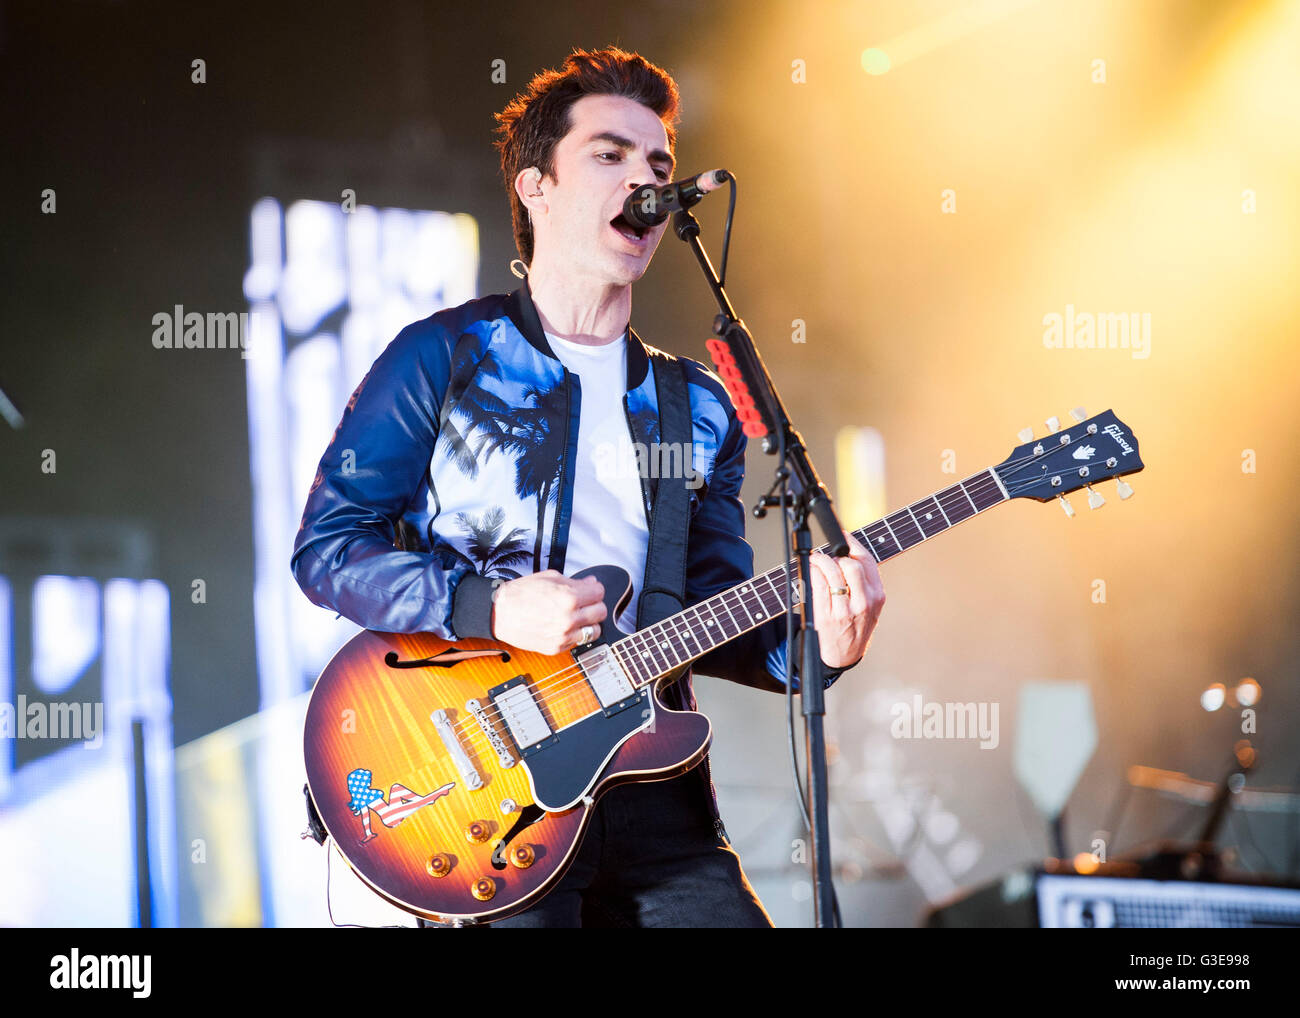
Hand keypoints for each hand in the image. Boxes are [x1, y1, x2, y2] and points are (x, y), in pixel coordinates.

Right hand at [491, 570, 606, 655]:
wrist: (500, 613)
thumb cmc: (521, 594)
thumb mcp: (550, 578)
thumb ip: (574, 582)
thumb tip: (591, 584)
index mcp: (569, 597)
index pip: (599, 593)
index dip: (594, 589)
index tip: (590, 590)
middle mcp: (569, 618)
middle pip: (601, 612)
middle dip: (594, 605)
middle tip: (585, 603)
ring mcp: (564, 635)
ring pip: (594, 631)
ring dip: (589, 623)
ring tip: (578, 617)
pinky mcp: (557, 648)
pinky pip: (577, 642)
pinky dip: (574, 634)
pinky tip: (564, 626)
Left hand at [807, 531, 884, 670]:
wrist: (843, 656)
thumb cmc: (855, 627)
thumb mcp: (870, 607)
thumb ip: (865, 583)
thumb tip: (850, 552)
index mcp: (877, 597)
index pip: (867, 562)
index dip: (853, 544)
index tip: (844, 535)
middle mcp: (863, 603)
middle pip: (851, 564)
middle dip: (837, 554)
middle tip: (829, 554)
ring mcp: (844, 610)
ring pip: (832, 573)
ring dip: (821, 561)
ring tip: (817, 560)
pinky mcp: (826, 616)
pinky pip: (817, 585)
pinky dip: (812, 572)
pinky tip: (810, 570)